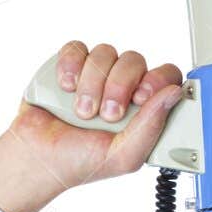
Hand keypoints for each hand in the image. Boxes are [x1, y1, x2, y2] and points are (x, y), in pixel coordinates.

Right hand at [0, 40, 184, 211]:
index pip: (165, 76)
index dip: (156, 80)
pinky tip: (65, 88)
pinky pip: (76, 48)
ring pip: (105, 53)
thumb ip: (152, 126)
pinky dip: (70, 66)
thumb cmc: (80, 163)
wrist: (37, 160)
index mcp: (142, 109)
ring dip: (91, 83)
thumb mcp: (124, 156)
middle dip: (118, 86)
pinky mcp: (69, 66)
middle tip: (106, 114)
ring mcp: (95, 75)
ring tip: (81, 112)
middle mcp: (121, 88)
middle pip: (134, 60)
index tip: (140, 98)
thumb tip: (173, 93)